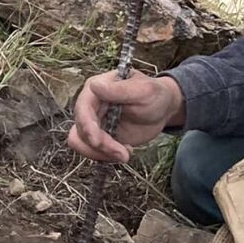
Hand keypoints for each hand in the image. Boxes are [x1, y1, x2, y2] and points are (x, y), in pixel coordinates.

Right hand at [68, 70, 184, 162]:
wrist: (162, 110)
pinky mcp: (101, 138)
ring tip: (125, 154)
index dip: (86, 126)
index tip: (97, 141)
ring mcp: (94, 123)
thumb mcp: (142, 90)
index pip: (82, 108)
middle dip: (99, 145)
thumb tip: (94, 86)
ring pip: (82, 143)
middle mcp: (90, 106)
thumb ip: (119, 90)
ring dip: (101, 154)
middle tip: (122, 153)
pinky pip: (93, 151)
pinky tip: (126, 152)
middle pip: (80, 130)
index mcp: (96, 89)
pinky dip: (107, 156)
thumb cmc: (154, 94)